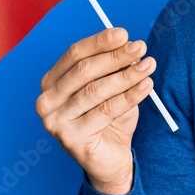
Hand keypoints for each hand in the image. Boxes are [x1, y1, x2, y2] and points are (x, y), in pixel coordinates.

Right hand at [36, 28, 156, 194]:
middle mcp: (46, 101)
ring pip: (95, 90)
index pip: (74, 54)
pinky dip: (129, 96)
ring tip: (149, 65)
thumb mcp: (113, 88)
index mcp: (52, 82)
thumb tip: (129, 46)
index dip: (99, 42)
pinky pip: (105, 111)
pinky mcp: (70, 138)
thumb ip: (115, 69)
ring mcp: (55, 121)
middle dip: (115, 57)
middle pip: (83, 71)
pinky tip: (146, 86)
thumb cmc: (109, 120)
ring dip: (126, 75)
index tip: (124, 34)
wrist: (110, 160)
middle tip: (140, 47)